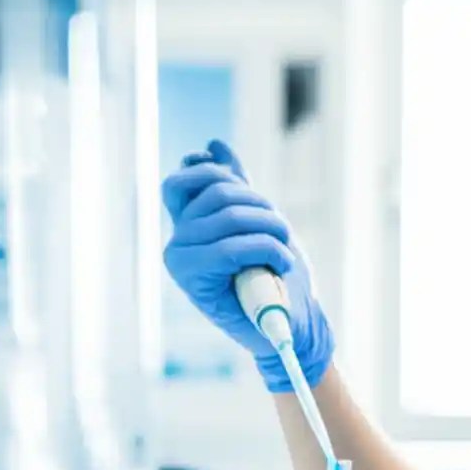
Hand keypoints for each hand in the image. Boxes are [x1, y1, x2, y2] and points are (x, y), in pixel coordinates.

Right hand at [161, 140, 332, 391]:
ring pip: (231, 216)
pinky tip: (283, 264)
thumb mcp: (258, 221)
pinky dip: (271, 251)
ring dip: (272, 229)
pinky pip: (234, 247)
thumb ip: (234, 187)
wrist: (294, 323)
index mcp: (186, 224)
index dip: (218, 176)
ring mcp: (181, 261)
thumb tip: (212, 146)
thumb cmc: (277, 274)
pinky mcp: (194, 282)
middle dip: (262, 206)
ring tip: (285, 251)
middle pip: (219, 193)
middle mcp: (177, 241)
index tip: (251, 195)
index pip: (186, 180)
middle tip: (282, 232)